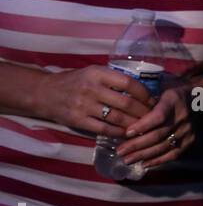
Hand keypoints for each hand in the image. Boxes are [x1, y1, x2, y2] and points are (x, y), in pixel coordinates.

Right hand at [33, 65, 155, 135]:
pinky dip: (118, 132)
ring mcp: (84, 106)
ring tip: (144, 126)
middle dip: (143, 112)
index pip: (129, 83)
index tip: (153, 100)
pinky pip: (104, 129)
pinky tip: (126, 133)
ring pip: (117, 118)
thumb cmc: (76, 81)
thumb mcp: (93, 72)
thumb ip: (114, 79)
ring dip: (134, 124)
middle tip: (154, 117)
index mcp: (97, 73)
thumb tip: (144, 88)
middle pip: (126, 103)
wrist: (44, 93)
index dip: (144, 94)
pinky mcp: (78, 120)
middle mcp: (91, 88)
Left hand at [116, 84, 196, 167]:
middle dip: (137, 145)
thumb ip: (145, 100)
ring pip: (164, 146)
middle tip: (120, 151)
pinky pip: (174, 154)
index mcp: (173, 101)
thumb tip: (122, 112)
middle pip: (158, 134)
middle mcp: (182, 117)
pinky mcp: (191, 141)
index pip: (158, 116)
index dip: (142, 126)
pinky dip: (158, 160)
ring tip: (127, 159)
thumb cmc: (172, 94)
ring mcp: (188, 130)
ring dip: (144, 155)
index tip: (127, 133)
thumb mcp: (161, 89)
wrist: (200, 98)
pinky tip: (144, 164)